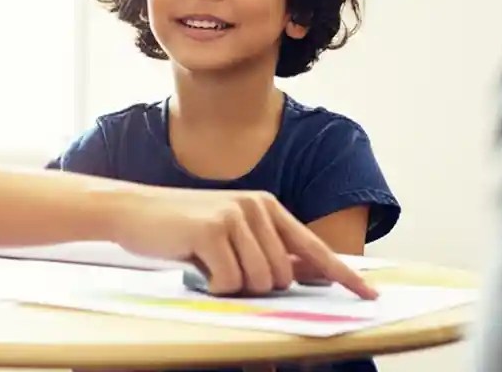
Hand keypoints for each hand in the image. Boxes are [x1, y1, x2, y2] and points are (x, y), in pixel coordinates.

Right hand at [108, 187, 377, 298]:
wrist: (133, 209)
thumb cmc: (180, 227)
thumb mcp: (229, 230)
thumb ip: (264, 247)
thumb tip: (300, 274)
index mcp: (266, 206)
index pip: (313, 247)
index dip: (342, 274)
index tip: (368, 295)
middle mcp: (256, 207)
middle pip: (281, 277)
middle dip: (254, 286)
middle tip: (222, 268)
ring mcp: (234, 216)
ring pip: (257, 282)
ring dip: (230, 285)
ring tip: (206, 264)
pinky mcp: (211, 231)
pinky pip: (228, 282)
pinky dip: (211, 285)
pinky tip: (195, 264)